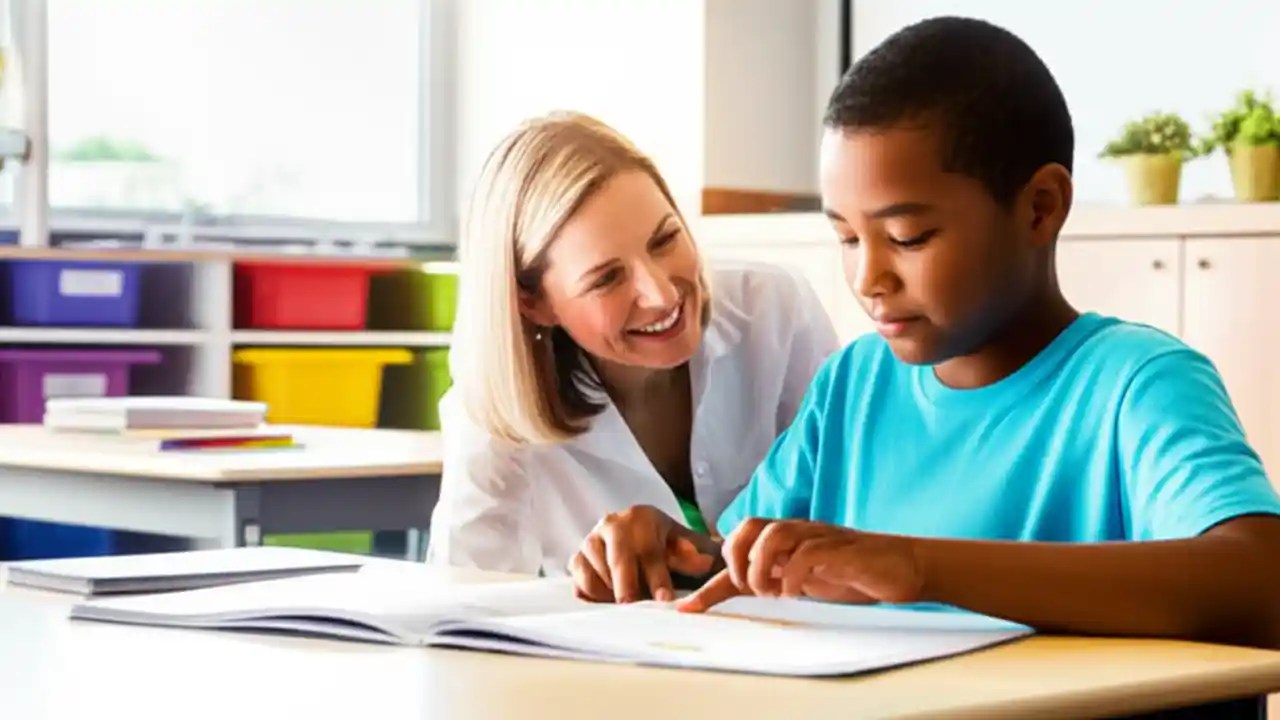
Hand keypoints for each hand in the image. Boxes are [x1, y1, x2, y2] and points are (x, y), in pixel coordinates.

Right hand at [570, 505, 718, 602]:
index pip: (649, 550)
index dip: (658, 577)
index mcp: (639, 517)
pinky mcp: (577, 561)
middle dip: (627, 587)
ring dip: (610, 593)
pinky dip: (593, 596)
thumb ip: (692, 555)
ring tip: (629, 604)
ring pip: (594, 573)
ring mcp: (589, 542)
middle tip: (634, 607)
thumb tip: (701, 562)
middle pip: (616, 559)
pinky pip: (579, 583)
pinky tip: (609, 601)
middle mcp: (610, 525)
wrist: (645, 541)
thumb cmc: (667, 546)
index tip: (665, 599)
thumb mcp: (685, 546)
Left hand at [676, 518, 924, 612]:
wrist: (904, 566)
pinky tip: (794, 593)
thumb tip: (732, 596)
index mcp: (784, 539)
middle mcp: (797, 532)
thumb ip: (770, 582)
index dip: (710, 580)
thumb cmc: (852, 574)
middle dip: (735, 559)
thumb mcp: (802, 582)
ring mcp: (819, 537)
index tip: (687, 608)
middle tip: (746, 589)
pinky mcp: (841, 549)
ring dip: (761, 567)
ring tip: (770, 593)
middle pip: (748, 525)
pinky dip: (792, 575)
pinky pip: (807, 552)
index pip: (737, 546)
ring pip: (773, 534)